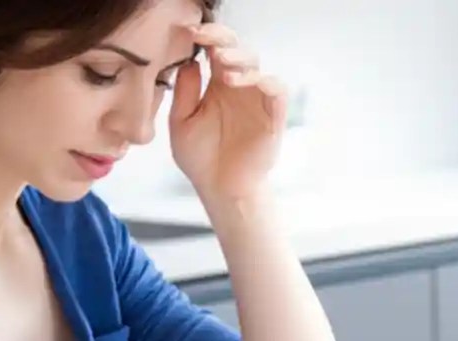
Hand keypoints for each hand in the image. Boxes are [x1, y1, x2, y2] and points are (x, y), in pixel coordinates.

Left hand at [169, 22, 287, 200]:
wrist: (220, 189)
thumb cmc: (201, 158)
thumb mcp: (181, 122)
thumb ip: (184, 92)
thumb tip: (190, 61)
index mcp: (216, 84)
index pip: (215, 50)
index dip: (206, 36)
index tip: (190, 32)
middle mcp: (239, 87)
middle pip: (237, 50)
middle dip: (223, 40)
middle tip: (207, 41)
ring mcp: (257, 100)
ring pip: (257, 65)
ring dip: (240, 59)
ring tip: (220, 63)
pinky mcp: (272, 116)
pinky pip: (276, 90)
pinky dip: (264, 80)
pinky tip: (241, 82)